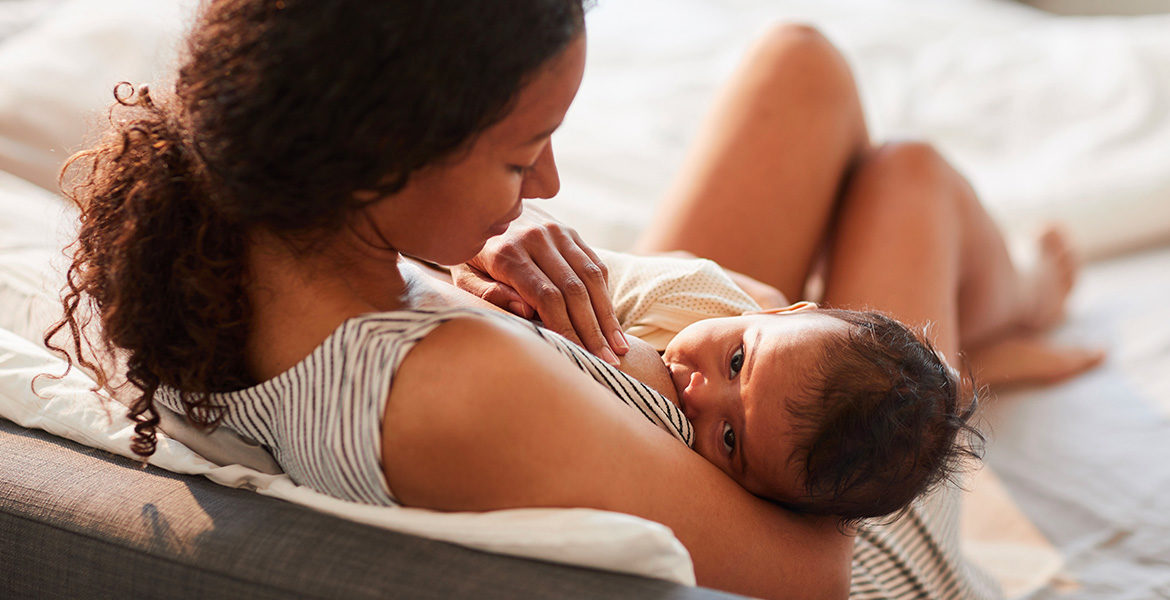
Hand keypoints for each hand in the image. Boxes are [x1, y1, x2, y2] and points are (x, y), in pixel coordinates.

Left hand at [450, 205, 628, 365]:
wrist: (480, 207)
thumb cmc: (469, 254)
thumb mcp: (463, 275)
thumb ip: (487, 294)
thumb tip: (527, 311)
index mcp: (507, 252)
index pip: (547, 297)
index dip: (567, 328)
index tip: (580, 355)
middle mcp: (537, 238)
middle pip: (574, 290)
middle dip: (593, 330)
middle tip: (608, 362)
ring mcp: (557, 232)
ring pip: (591, 277)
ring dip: (607, 315)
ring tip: (619, 347)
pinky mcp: (570, 232)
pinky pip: (594, 264)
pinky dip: (605, 294)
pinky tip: (611, 322)